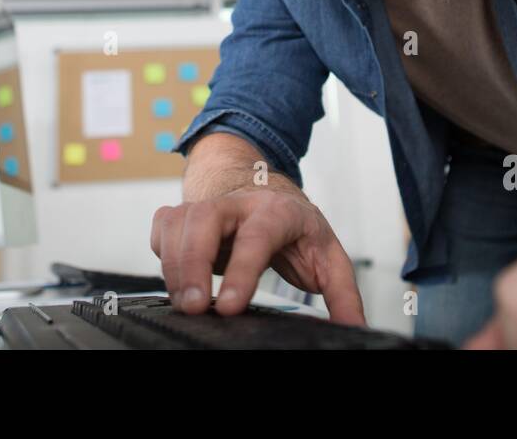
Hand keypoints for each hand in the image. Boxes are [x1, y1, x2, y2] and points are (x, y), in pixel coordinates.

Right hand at [150, 187, 365, 324]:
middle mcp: (238, 203)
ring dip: (175, 267)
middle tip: (195, 308)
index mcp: (277, 211)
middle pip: (205, 221)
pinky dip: (163, 256)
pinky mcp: (184, 212)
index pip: (257, 236)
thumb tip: (354, 328)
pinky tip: (177, 279)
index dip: (241, 271)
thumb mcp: (327, 255)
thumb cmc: (294, 227)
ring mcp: (207, 205)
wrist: (264, 190)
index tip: (229, 307)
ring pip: (178, 224)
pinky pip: (162, 228)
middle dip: (193, 265)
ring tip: (187, 304)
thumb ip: (342, 293)